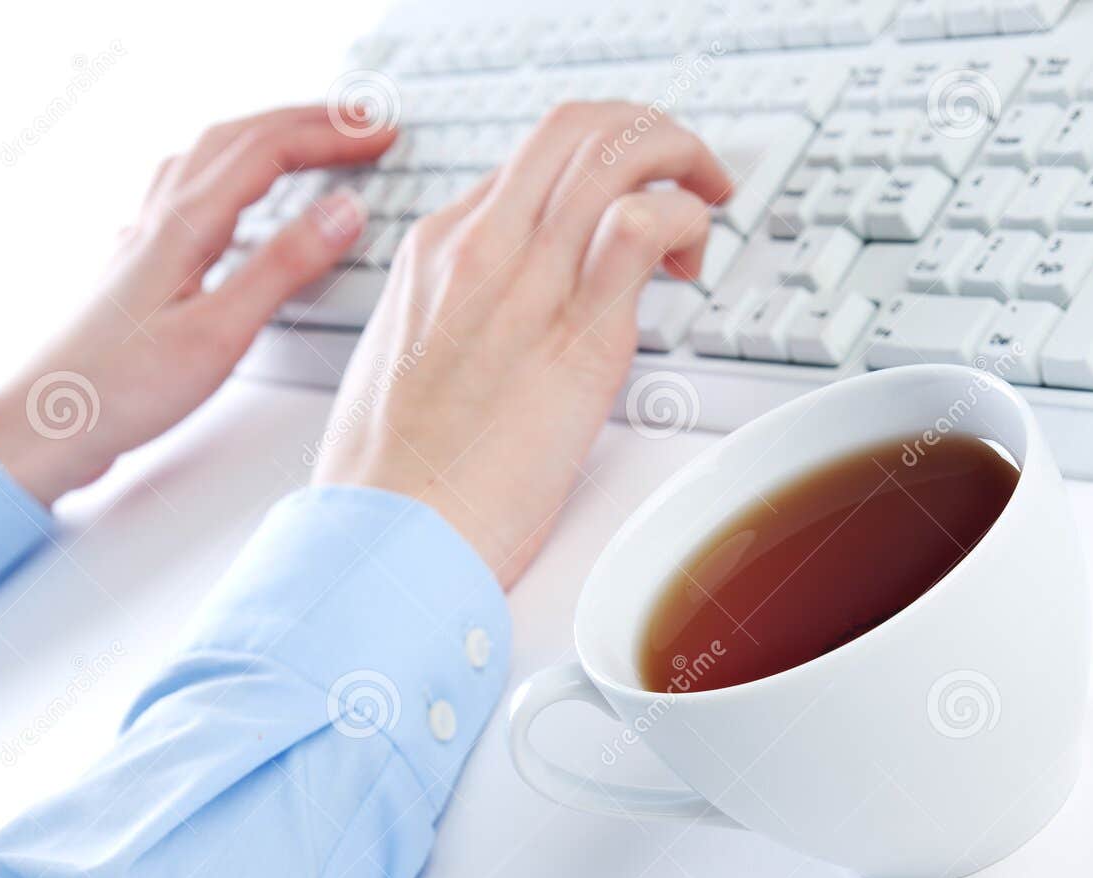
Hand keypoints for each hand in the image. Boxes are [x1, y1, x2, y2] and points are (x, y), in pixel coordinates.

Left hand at [0, 106, 394, 504]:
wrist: (46, 425)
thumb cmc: (121, 390)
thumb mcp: (219, 334)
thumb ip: (283, 268)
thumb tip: (342, 210)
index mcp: (183, 227)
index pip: (268, 152)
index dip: (330, 136)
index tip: (380, 136)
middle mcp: (159, 219)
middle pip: (238, 137)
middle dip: (305, 121)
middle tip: (360, 124)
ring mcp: (143, 237)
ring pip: (208, 155)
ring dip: (265, 134)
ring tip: (306, 138)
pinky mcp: (137, 264)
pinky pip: (184, 186)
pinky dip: (224, 167)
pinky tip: (225, 191)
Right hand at [312, 102, 730, 586]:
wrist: (389, 535)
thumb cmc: (393, 475)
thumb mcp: (402, 361)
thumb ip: (452, 315)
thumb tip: (496, 315)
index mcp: (435, 251)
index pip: (530, 161)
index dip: (595, 166)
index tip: (624, 200)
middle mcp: (480, 247)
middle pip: (577, 127)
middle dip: (651, 131)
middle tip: (686, 173)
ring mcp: (528, 282)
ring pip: (618, 151)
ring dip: (682, 162)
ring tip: (703, 210)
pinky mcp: (577, 336)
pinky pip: (643, 224)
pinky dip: (683, 219)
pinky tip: (688, 263)